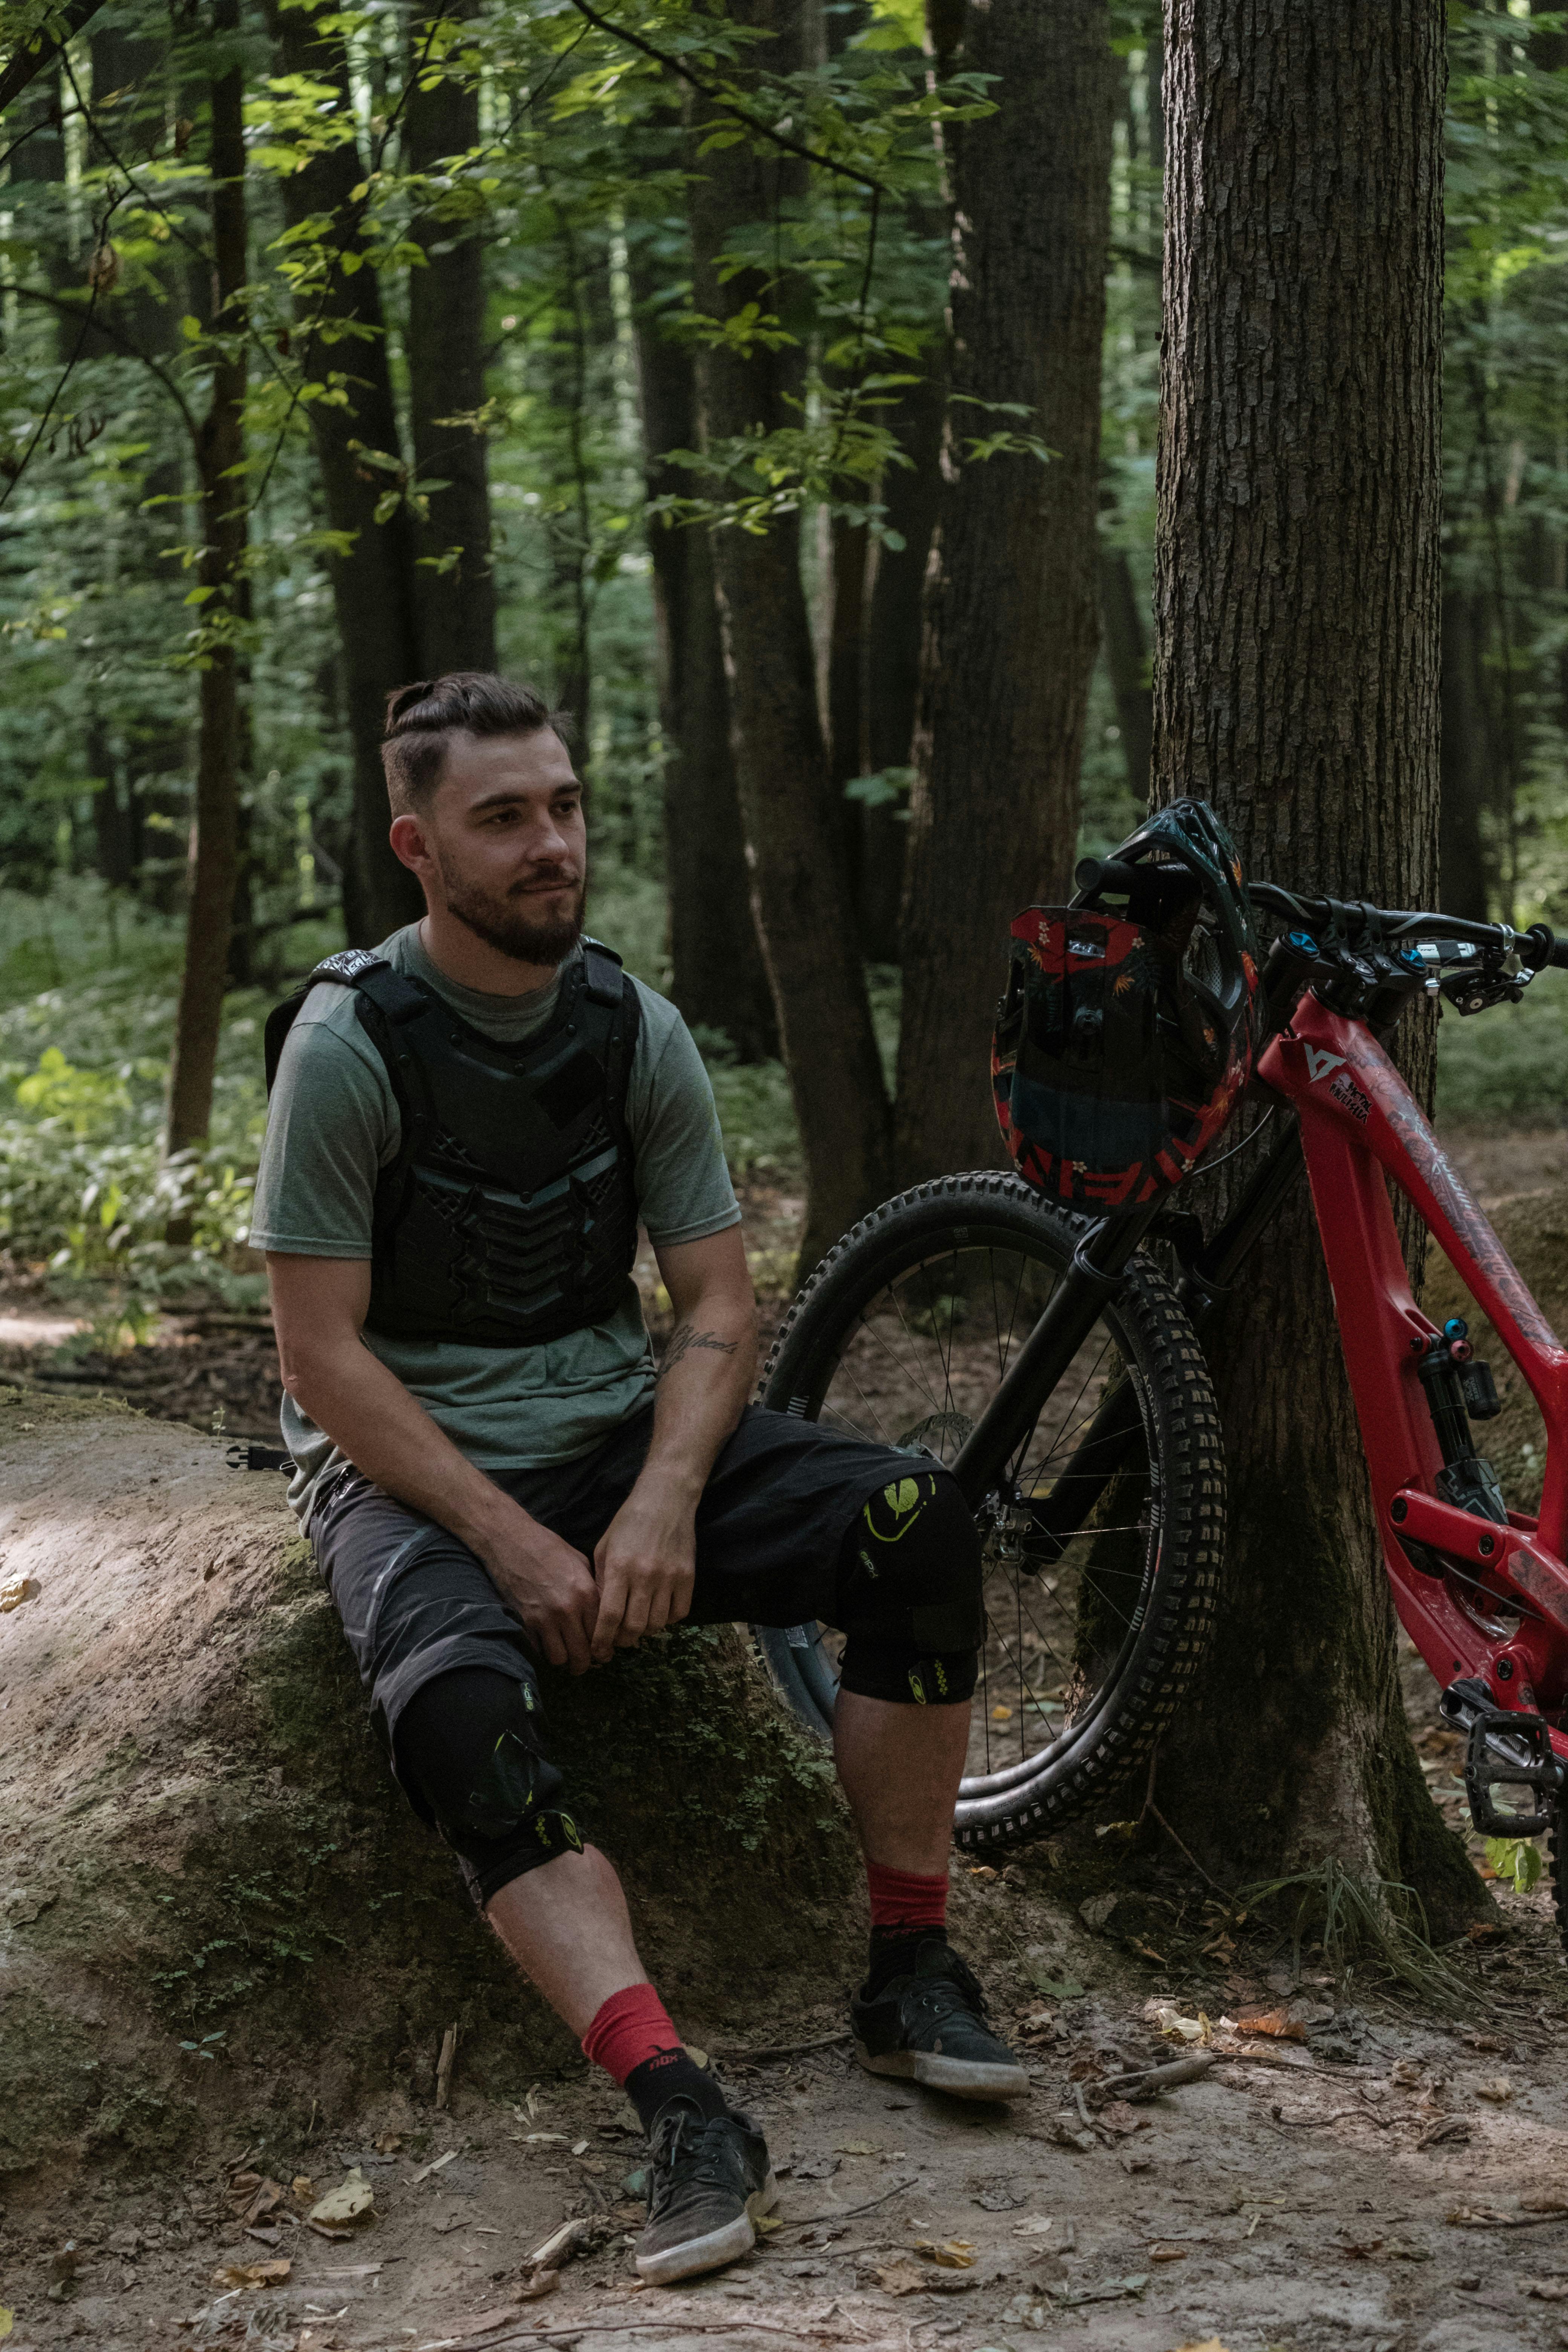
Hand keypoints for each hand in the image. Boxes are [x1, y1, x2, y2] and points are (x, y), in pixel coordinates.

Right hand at [480, 1510, 599, 1674]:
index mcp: (586, 1594)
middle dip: (584, 1664)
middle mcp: (567, 1610)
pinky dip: (543, 1649)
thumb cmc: (549, 1548)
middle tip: (583, 1663)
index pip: (602, 1635)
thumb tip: (604, 1613)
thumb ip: (593, 1590)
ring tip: (564, 1651)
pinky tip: (546, 1641)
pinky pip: (538, 1649)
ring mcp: (543, 1618)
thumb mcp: (581, 1563)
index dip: (604, 1649)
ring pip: (558, 1658)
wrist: (512, 1541)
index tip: (602, 1653)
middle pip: (581, 1655)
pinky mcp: (524, 1621)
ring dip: (562, 1658)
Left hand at [591, 1476, 696, 1663]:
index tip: (597, 1651)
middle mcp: (645, 1575)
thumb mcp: (604, 1548)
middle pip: (634, 1627)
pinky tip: (659, 1610)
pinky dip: (667, 1619)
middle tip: (619, 1639)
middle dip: (623, 1640)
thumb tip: (601, 1616)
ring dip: (645, 1631)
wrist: (665, 1500)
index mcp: (619, 1567)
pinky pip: (679, 1613)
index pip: (609, 1616)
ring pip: (657, 1623)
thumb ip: (602, 1582)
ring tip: (638, 1624)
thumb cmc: (628, 1523)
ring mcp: (669, 1577)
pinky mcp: (688, 1576)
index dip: (602, 1640)